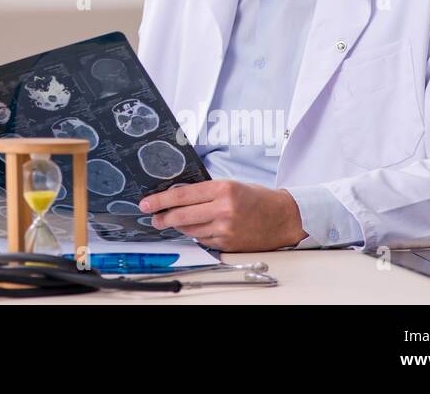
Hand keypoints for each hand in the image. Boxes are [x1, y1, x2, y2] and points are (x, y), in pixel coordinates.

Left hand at [139, 180, 306, 251]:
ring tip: (171, 222)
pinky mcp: (228, 244)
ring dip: (178, 227)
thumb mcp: (231, 185)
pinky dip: (195, 235)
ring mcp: (226, 229)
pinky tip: (194, 229)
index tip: (146, 203)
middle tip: (152, 217)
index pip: (182, 195)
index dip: (160, 200)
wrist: (282, 217)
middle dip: (162, 217)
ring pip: (190, 230)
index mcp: (222, 189)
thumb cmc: (257, 198)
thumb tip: (177, 196)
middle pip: (181, 216)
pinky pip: (203, 240)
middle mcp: (223, 209)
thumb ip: (205, 190)